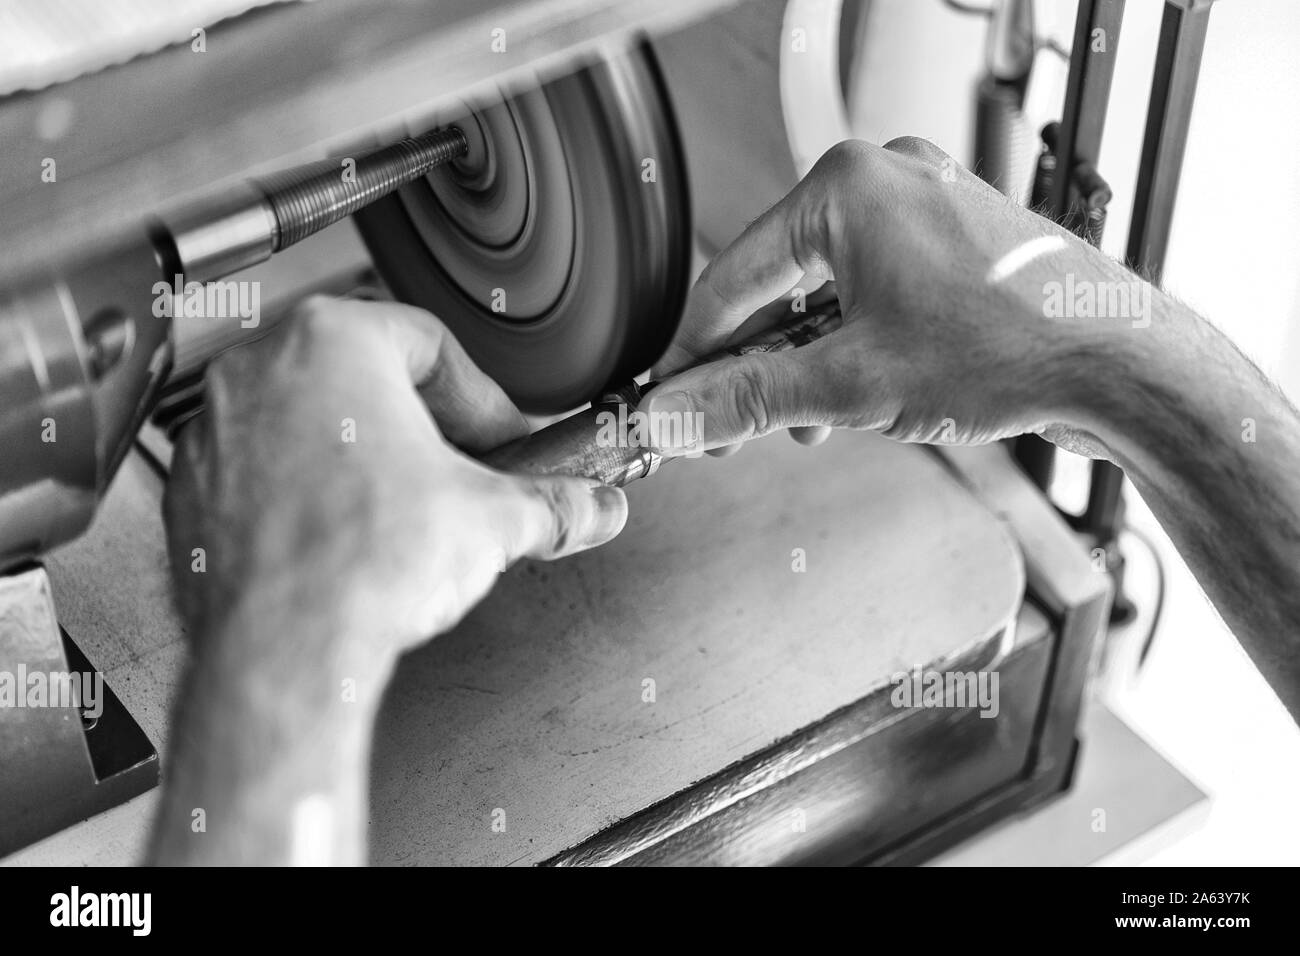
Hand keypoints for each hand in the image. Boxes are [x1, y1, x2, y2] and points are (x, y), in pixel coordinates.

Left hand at [163, 296, 627, 672]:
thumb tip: (593, 508)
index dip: (483, 402)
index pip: (433, 348)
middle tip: (461, 473)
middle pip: (366, 377)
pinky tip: (344, 541)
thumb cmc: (366, 568)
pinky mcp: (190, 491)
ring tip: (406, 513)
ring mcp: (214, 429)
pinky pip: (264, 471)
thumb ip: (555, 504)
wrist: (281, 654)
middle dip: (424, 428)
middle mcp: (261, 369)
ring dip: (363, 458)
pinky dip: (307, 494)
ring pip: (310, 421)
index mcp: (334, 340)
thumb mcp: (494, 521)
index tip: (504, 439)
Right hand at [641, 137, 1138, 458]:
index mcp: (845, 188)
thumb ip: (749, 399)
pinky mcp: (947, 240)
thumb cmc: (1012, 348)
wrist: (1121, 363)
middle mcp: (881, 180)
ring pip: (822, 293)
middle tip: (729, 428)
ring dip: (804, 363)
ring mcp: (919, 207)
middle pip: (775, 285)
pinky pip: (868, 293)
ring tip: (804, 424)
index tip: (668, 399)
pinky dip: (850, 345)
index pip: (730, 279)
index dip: (691, 352)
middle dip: (755, 365)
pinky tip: (851, 397)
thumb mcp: (853, 384)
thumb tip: (676, 414)